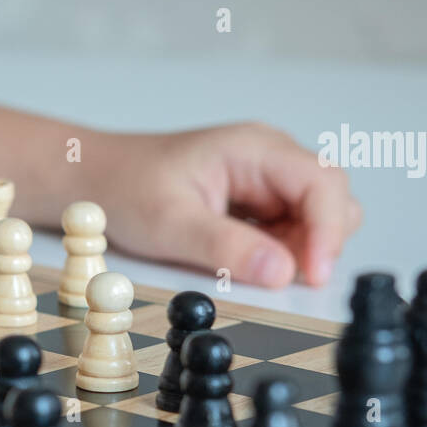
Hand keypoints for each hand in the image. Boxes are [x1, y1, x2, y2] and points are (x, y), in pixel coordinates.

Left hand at [91, 123, 361, 287]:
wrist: (94, 180)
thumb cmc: (126, 189)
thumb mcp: (171, 224)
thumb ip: (227, 248)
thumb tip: (284, 273)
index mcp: (255, 148)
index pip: (322, 183)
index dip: (327, 231)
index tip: (312, 275)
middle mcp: (271, 158)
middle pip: (332, 200)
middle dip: (317, 243)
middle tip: (280, 278)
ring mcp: (267, 180)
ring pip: (316, 219)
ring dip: (299, 250)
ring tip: (249, 265)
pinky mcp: (258, 203)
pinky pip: (290, 231)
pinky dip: (280, 253)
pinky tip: (243, 259)